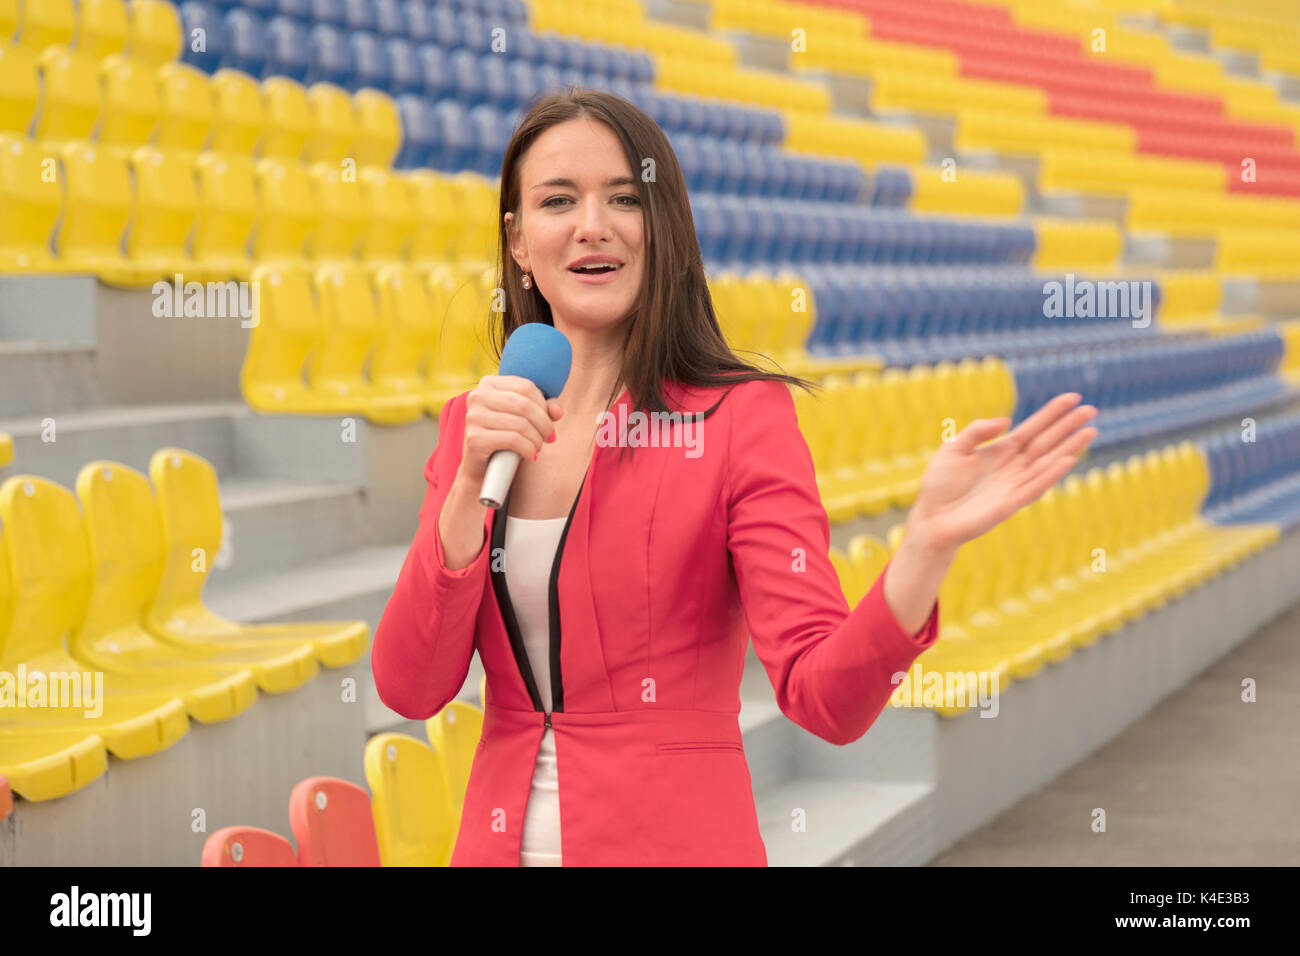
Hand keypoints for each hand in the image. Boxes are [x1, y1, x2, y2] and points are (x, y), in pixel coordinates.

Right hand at [455, 374, 564, 487]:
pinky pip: (513, 440)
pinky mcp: (474, 439)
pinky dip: (528, 449)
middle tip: (549, 437)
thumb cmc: (506, 436)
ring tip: (538, 447)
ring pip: (520, 424)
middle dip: (544, 424)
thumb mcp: (526, 418)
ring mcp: (473, 417)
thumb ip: (544, 408)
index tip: (550, 421)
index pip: (526, 387)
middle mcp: (477, 396)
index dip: (544, 405)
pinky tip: (531, 455)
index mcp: (488, 383)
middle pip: (524, 405)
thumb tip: (557, 410)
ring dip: (537, 439)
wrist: (482, 466)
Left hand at [906, 393, 1097, 554]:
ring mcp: (1015, 484)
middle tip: (1092, 410)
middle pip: (1047, 441)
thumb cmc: (941, 484)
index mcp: (1001, 450)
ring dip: (1070, 447)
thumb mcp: (954, 448)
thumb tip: (1007, 421)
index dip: (1052, 413)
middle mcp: (1013, 466)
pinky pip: (1036, 486)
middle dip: (1068, 426)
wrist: (932, 516)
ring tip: (1091, 431)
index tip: (1073, 397)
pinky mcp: (1012, 503)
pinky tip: (1069, 459)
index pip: (1033, 428)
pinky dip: (1052, 473)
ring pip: (1048, 462)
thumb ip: (978, 431)